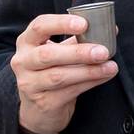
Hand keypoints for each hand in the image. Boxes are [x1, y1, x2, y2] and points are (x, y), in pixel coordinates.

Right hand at [12, 13, 116, 133]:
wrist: (37, 110)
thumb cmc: (48, 72)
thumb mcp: (56, 53)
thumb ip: (77, 41)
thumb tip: (110, 30)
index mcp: (26, 42)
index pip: (39, 27)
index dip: (61, 24)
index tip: (84, 24)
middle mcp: (23, 62)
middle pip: (47, 54)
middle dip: (78, 52)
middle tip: (102, 51)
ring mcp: (30, 84)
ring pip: (58, 76)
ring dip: (88, 71)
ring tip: (109, 66)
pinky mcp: (43, 103)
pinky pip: (69, 92)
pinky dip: (89, 83)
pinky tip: (103, 77)